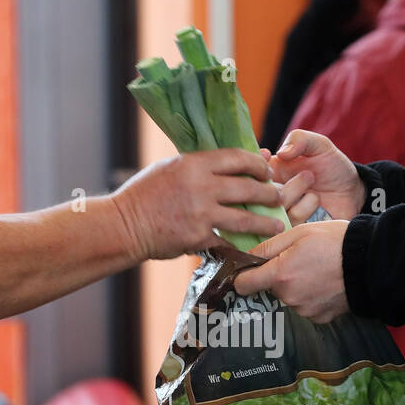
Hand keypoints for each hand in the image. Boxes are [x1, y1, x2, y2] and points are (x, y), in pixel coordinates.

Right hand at [111, 148, 285, 259]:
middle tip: (279, 197)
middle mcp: (200, 187)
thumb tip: (228, 163)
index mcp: (194, 164)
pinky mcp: (198, 238)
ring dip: (265, 222)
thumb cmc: (145, 194)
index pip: (237, 158)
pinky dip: (242, 244)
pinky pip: (227, 241)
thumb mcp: (170, 168)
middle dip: (269, 193)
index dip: (257, 164)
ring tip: (278, 224)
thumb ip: (199, 165)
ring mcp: (200, 214)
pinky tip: (254, 246)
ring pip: (245, 218)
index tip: (266, 170)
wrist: (124, 225)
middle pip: (248, 188)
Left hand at [233, 221, 351, 322]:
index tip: (249, 271)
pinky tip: (326, 283)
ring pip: (289, 297)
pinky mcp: (320, 318)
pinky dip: (312, 296)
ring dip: (297, 286)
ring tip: (317, 270)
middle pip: (270, 289)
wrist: (371, 262)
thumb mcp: (299, 233)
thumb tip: (247, 256)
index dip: (243, 276)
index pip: (244, 285)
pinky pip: (306, 307)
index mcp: (280, 275)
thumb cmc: (336, 242)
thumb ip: (269, 246)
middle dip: (279, 276)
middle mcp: (289, 297)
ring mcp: (305, 310)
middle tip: (300, 260)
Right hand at [266, 130, 364, 221]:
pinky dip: (305, 211)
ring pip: (273, 209)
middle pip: (258, 193)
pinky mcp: (290, 229)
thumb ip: (300, 140)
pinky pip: (287, 224)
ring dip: (298, 196)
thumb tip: (281, 153)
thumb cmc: (333, 166)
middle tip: (309, 176)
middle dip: (285, 185)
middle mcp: (269, 193)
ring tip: (315, 191)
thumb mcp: (320, 146)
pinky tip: (317, 205)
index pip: (248, 169)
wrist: (353, 193)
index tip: (278, 161)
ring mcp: (278, 213)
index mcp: (270, 171)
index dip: (258, 167)